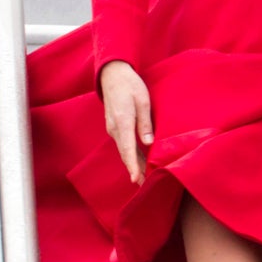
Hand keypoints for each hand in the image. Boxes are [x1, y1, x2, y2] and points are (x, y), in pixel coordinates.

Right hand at [100, 60, 153, 184]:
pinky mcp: (115, 127)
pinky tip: (138, 162)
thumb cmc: (131, 85)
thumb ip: (145, 122)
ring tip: (142, 179)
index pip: (128, 148)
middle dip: (134, 170)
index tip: (136, 179)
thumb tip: (148, 142)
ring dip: (133, 164)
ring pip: (124, 150)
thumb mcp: (143, 100)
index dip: (133, 166)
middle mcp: (115, 128)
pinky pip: (123, 144)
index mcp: (122, 121)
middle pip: (125, 154)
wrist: (113, 76)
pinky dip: (130, 155)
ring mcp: (113, 128)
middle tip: (144, 186)